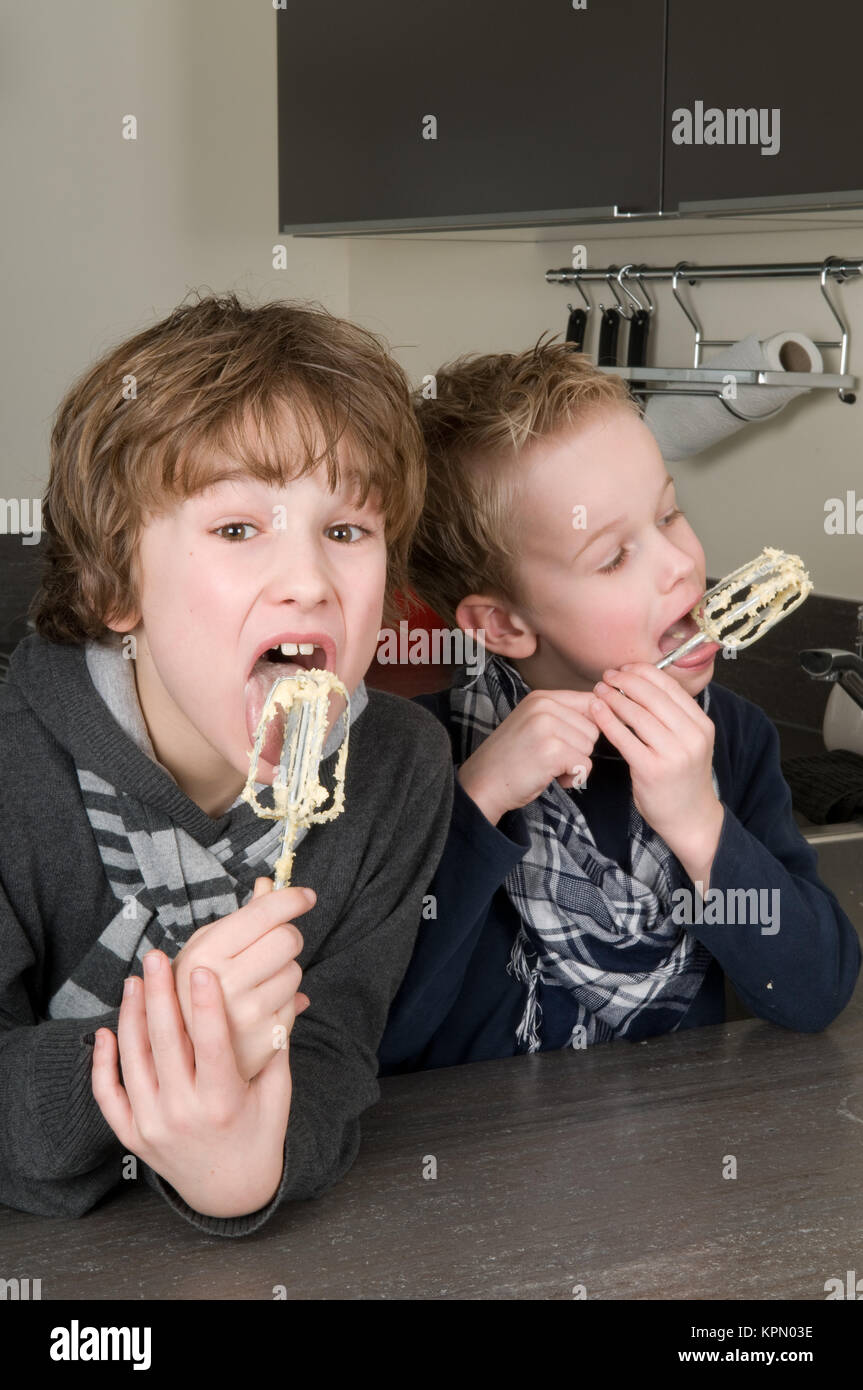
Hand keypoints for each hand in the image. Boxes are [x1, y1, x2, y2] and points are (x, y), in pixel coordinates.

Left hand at [92, 951, 295, 1218]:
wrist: (230, 1192)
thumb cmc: (259, 1134)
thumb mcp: (278, 1093)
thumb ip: (278, 1045)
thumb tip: (294, 995)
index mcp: (223, 1103)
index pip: (211, 1044)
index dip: (205, 1004)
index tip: (199, 968)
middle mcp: (183, 1115)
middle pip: (165, 1044)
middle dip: (159, 994)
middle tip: (156, 957)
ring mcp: (152, 1127)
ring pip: (134, 1061)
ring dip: (131, 1016)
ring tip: (134, 980)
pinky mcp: (132, 1136)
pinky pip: (109, 1095)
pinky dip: (104, 1062)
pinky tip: (107, 1031)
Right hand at [172, 877, 310, 1082]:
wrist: (185, 1057)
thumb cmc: (194, 991)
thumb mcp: (205, 949)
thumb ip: (241, 918)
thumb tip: (269, 884)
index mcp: (205, 954)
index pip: (264, 915)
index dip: (292, 899)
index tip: (306, 896)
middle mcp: (225, 984)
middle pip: (288, 938)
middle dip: (287, 936)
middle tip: (274, 943)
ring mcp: (248, 1014)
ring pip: (296, 970)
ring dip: (284, 970)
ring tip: (257, 981)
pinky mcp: (267, 1038)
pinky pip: (295, 1001)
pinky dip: (283, 999)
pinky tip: (260, 1005)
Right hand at [457, 689, 600, 824]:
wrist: (483, 783)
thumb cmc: (511, 758)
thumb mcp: (534, 724)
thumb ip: (562, 715)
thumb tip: (602, 709)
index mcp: (541, 697)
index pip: (589, 701)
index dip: (589, 726)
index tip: (572, 742)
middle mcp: (544, 706)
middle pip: (593, 727)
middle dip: (579, 748)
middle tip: (552, 758)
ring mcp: (547, 727)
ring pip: (590, 747)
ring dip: (575, 764)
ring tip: (548, 767)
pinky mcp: (551, 751)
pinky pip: (584, 765)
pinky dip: (573, 778)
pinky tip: (551, 777)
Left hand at [590, 662, 722, 863]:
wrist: (691, 818)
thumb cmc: (683, 778)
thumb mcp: (690, 743)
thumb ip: (673, 718)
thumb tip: (642, 685)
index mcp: (702, 725)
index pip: (671, 687)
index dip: (644, 672)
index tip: (625, 667)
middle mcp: (692, 736)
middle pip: (653, 696)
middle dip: (626, 681)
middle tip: (607, 676)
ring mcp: (673, 754)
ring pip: (637, 714)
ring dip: (614, 698)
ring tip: (598, 690)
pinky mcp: (652, 770)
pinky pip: (624, 738)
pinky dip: (607, 720)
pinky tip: (596, 710)